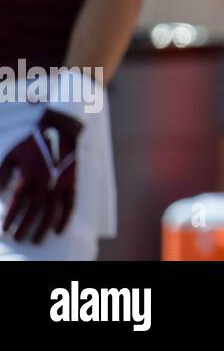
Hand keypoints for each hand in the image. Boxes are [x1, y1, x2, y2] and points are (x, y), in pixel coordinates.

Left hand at [0, 109, 82, 243]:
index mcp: (28, 173)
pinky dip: (64, 219)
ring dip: (43, 227)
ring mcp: (60, 182)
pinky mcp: (72, 182)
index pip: (17, 202)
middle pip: (34, 210)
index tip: (5, 230)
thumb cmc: (31, 144)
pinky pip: (69, 204)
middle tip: (18, 239)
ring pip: (52, 210)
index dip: (10, 217)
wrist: (60, 129)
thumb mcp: (11, 155)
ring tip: (35, 240)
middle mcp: (45, 180)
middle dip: (24, 227)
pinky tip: (57, 230)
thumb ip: (2, 174)